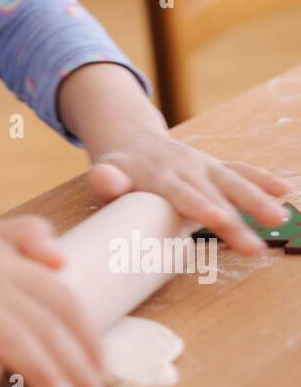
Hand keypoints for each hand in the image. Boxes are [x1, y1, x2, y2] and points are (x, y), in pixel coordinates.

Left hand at [87, 135, 293, 255]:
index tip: (218, 219)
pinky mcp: (215, 166)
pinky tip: (285, 191)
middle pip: (214, 195)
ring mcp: (203, 165)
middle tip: (256, 246)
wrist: (131, 140)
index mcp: (159, 174)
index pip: (181, 193)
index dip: (200, 205)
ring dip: (258, 200)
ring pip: (233, 182)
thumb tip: (103, 179)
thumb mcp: (105, 172)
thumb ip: (106, 180)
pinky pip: (240, 171)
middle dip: (237, 219)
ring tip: (280, 219)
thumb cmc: (117, 169)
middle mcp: (186, 167)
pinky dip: (262, 179)